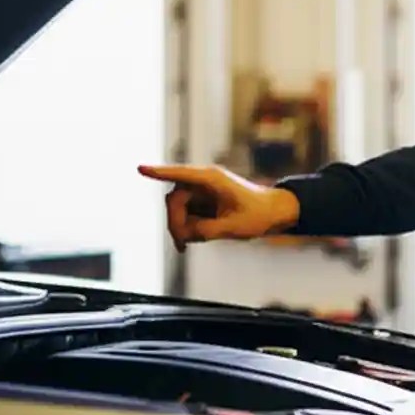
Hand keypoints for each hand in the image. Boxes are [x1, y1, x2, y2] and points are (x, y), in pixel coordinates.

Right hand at [138, 164, 300, 250]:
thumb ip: (205, 230)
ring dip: (180, 227)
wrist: (274, 213)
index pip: (181, 174)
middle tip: (183, 244)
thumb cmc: (259, 215)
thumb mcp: (233, 228)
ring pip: (176, 209)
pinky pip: (184, 215)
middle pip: (174, 200)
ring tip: (188, 245)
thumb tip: (183, 233)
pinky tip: (185, 245)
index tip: (140, 169)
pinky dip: (184, 229)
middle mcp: (203, 181)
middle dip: (175, 222)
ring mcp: (201, 191)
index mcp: (212, 179)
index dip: (160, 172)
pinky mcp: (202, 201)